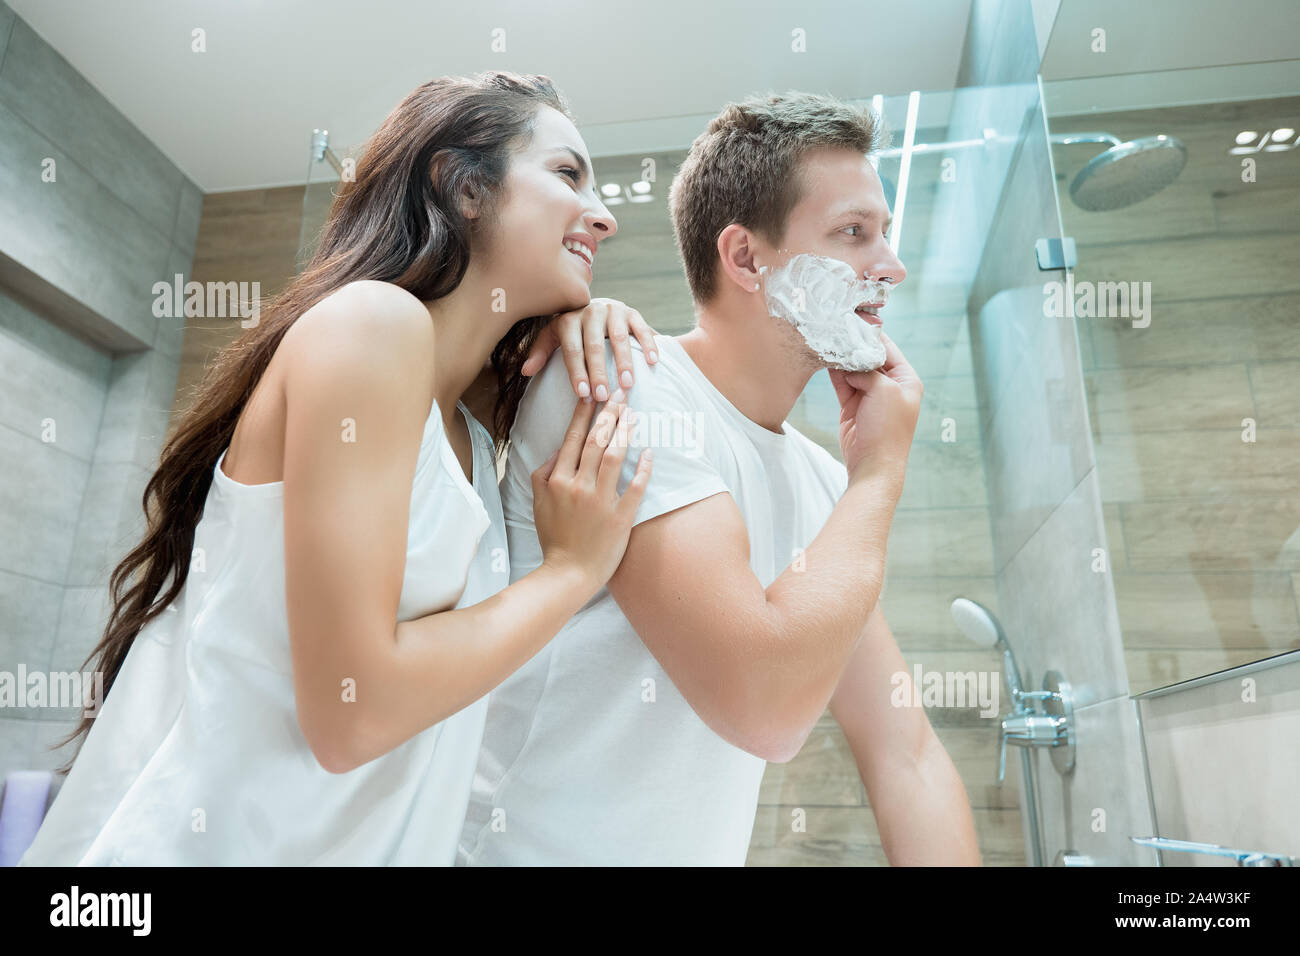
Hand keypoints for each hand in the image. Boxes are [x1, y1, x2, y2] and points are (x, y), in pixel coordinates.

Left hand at [520, 298, 658, 402]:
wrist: (597, 306)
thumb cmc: (573, 330)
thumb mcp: (553, 337)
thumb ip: (541, 352)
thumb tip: (525, 372)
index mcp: (568, 320)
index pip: (572, 349)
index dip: (577, 372)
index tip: (583, 394)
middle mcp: (590, 312)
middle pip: (594, 346)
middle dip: (599, 372)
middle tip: (604, 396)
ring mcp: (612, 310)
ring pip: (619, 338)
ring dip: (624, 362)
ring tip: (627, 384)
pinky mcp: (631, 312)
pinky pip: (640, 328)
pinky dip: (647, 345)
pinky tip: (652, 362)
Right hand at [532, 386, 652, 589]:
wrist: (567, 573)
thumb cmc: (554, 538)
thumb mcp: (537, 502)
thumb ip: (543, 473)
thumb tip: (558, 449)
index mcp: (558, 480)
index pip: (573, 439)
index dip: (584, 414)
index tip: (593, 393)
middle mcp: (578, 486)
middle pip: (596, 441)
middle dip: (609, 413)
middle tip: (620, 392)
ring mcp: (600, 501)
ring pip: (614, 457)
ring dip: (625, 432)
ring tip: (634, 414)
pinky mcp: (620, 518)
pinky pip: (635, 488)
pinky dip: (642, 469)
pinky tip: (649, 452)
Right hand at [828, 331, 922, 489]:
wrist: (873, 465)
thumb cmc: (887, 430)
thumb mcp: (883, 390)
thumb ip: (867, 370)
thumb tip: (850, 360)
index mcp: (906, 380)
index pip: (888, 349)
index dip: (871, 336)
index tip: (855, 320)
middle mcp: (890, 386)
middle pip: (869, 358)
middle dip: (854, 347)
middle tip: (838, 328)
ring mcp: (870, 397)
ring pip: (854, 370)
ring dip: (842, 359)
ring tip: (829, 341)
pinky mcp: (853, 406)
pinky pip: (843, 383)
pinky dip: (835, 373)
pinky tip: (826, 359)